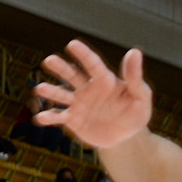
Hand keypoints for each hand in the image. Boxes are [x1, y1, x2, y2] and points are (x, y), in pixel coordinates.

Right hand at [34, 40, 152, 150]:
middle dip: (61, 67)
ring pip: (62, 95)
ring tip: (40, 89)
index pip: (93, 64)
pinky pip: (59, 117)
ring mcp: (79, 104)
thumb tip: (134, 52)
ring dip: (51, 91)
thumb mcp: (140, 96)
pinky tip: (40, 118)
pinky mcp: (73, 120)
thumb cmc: (136, 112)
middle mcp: (88, 89)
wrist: (127, 137)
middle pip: (72, 75)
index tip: (72, 44)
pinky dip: (49, 117)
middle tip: (49, 60)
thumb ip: (135, 77)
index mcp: (104, 81)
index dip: (84, 54)